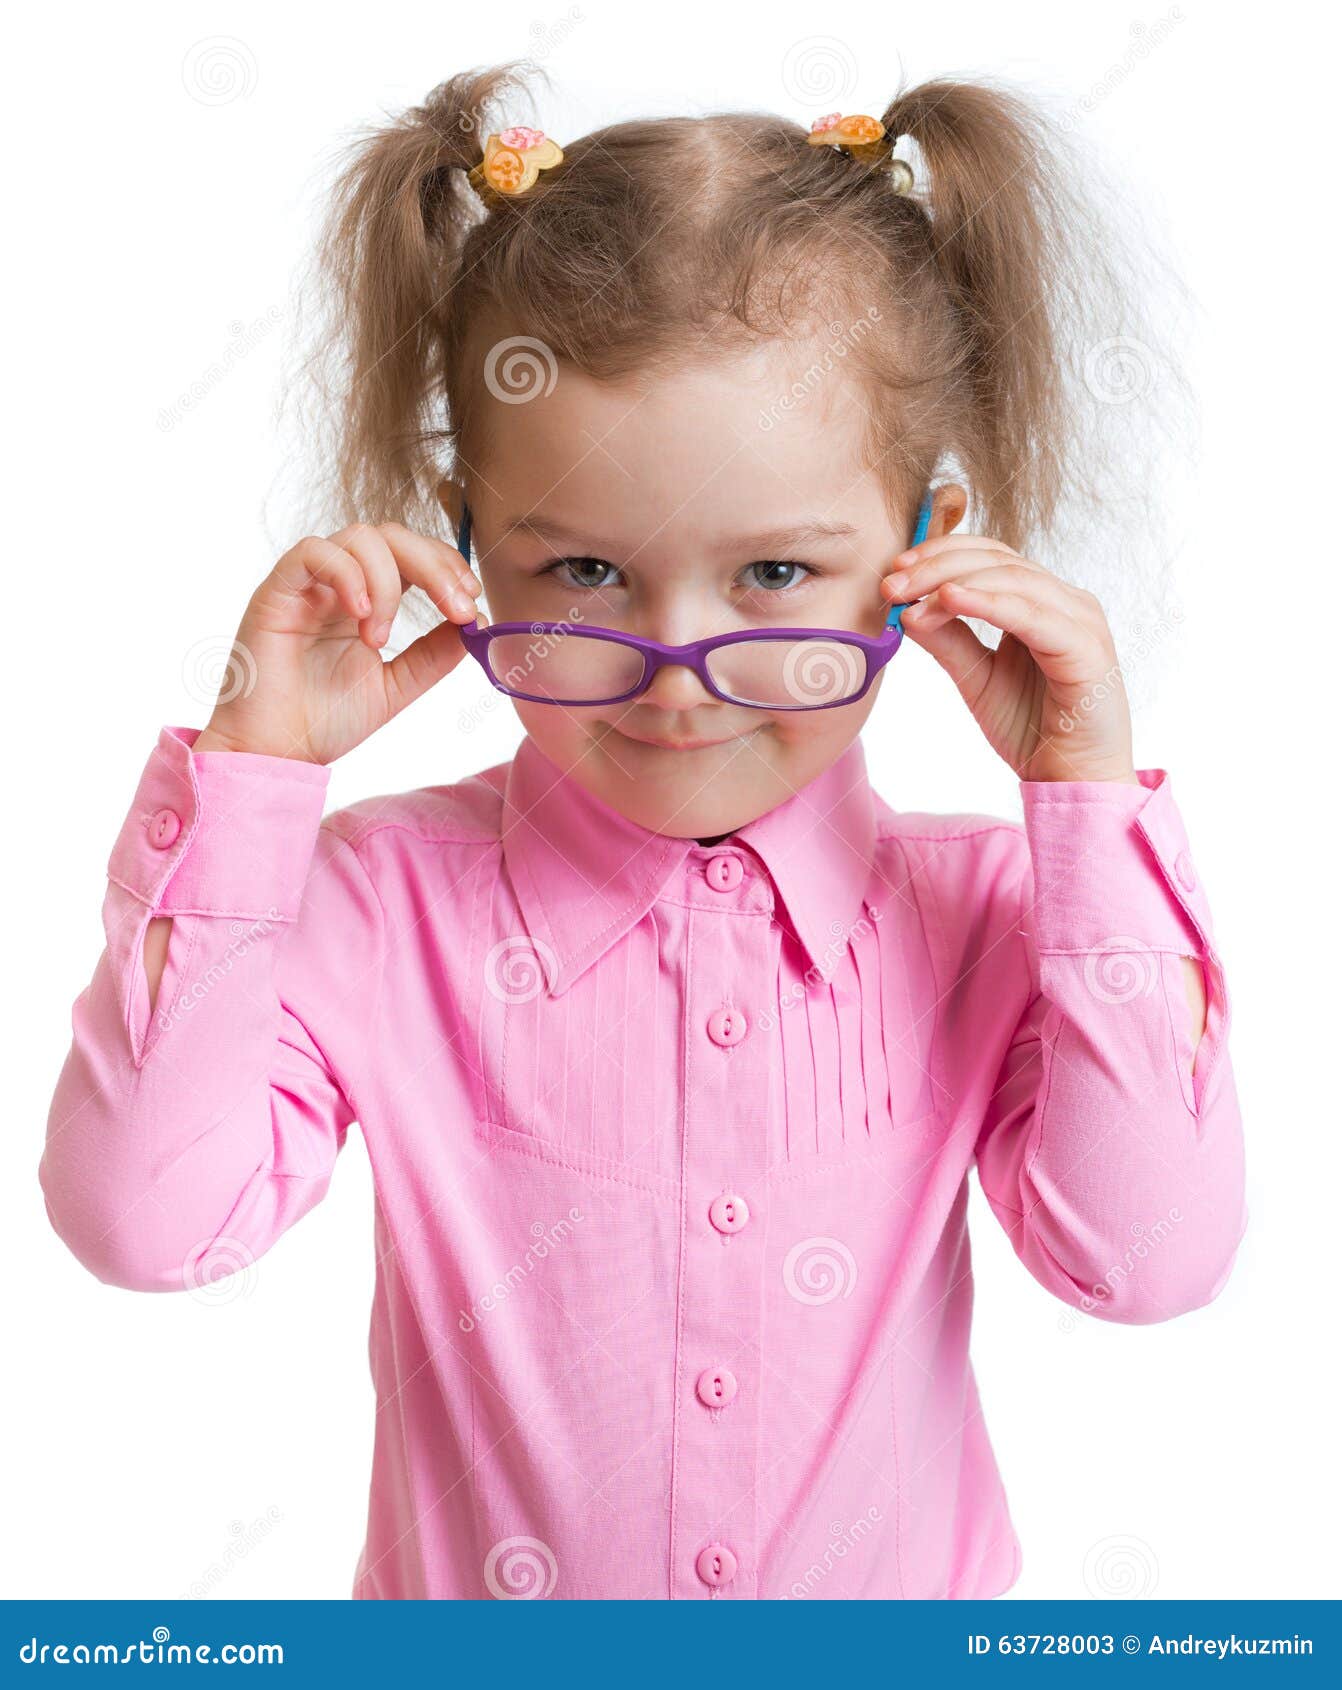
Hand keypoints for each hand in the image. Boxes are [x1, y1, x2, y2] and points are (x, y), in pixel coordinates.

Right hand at [194, 522, 481, 763]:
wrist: (276, 752)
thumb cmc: (324, 719)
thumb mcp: (397, 685)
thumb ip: (434, 654)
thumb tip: (477, 623)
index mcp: (367, 598)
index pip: (413, 554)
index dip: (447, 566)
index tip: (471, 602)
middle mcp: (338, 583)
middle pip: (394, 536)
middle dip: (436, 566)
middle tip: (456, 607)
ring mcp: (307, 583)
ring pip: (360, 537)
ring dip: (389, 581)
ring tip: (381, 636)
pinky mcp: (277, 590)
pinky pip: (313, 553)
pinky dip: (348, 575)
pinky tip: (361, 615)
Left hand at [881, 536, 1137, 783]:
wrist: (1071, 780)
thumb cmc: (1031, 729)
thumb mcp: (975, 679)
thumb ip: (948, 642)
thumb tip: (906, 609)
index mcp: (1041, 602)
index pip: (989, 557)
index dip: (939, 555)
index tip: (893, 570)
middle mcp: (1065, 602)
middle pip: (997, 560)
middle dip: (936, 566)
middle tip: (891, 583)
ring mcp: (1080, 621)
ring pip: (1013, 579)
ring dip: (954, 580)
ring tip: (910, 594)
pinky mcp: (1087, 648)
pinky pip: (1032, 616)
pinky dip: (989, 603)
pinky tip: (949, 598)